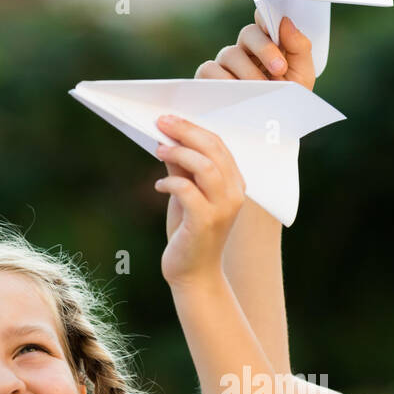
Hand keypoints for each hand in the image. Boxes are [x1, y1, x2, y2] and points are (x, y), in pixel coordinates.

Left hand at [153, 115, 245, 285]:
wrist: (193, 274)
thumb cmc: (189, 234)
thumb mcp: (186, 196)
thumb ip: (182, 170)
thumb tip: (167, 140)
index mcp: (235, 184)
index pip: (218, 145)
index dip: (193, 128)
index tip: (169, 119)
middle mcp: (234, 194)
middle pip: (213, 149)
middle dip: (185, 132)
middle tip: (161, 123)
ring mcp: (223, 208)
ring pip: (204, 166)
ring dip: (178, 154)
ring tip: (159, 150)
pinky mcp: (206, 221)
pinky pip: (187, 190)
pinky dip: (169, 183)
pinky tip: (159, 187)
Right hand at [196, 11, 316, 92]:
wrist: (271, 132)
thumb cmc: (285, 100)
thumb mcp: (301, 76)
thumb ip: (299, 47)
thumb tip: (285, 22)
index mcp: (266, 44)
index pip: (263, 20)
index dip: (267, 19)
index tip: (275, 30)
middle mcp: (244, 50)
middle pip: (248, 33)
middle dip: (265, 50)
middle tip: (280, 70)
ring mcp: (224, 64)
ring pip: (230, 53)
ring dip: (248, 72)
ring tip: (261, 91)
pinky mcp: (208, 80)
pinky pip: (209, 70)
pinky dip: (223, 82)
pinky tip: (236, 95)